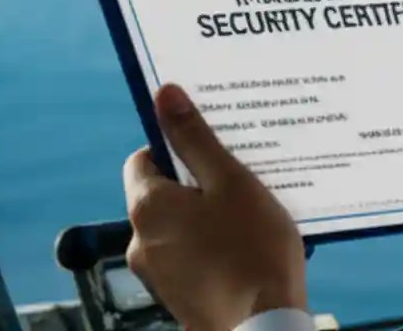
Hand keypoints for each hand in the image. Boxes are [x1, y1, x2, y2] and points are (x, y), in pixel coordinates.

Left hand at [123, 84, 307, 330]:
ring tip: (248, 221)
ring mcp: (156, 275)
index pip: (143, 159)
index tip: (211, 153)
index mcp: (147, 206)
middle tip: (239, 185)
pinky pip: (188, 259)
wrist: (263, 327)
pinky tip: (244, 251)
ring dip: (204, 219)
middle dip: (197, 186)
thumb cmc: (252, 249)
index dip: (175, 149)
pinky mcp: (176, 299)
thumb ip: (195, 138)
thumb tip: (164, 94)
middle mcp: (139, 241)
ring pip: (177, 229)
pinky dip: (209, 249)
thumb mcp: (230, 181)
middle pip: (162, 196)